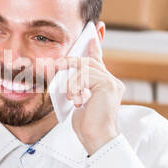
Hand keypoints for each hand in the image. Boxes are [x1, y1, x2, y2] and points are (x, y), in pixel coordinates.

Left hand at [49, 32, 122, 153]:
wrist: (96, 138)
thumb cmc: (86, 125)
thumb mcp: (77, 101)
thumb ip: (76, 87)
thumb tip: (62, 73)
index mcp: (105, 84)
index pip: (99, 60)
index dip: (96, 45)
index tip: (95, 30)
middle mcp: (111, 82)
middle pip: (89, 62)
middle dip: (70, 61)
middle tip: (55, 64)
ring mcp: (112, 83)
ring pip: (85, 68)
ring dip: (72, 81)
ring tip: (71, 96)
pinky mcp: (108, 86)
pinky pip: (86, 76)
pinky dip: (76, 86)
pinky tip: (77, 99)